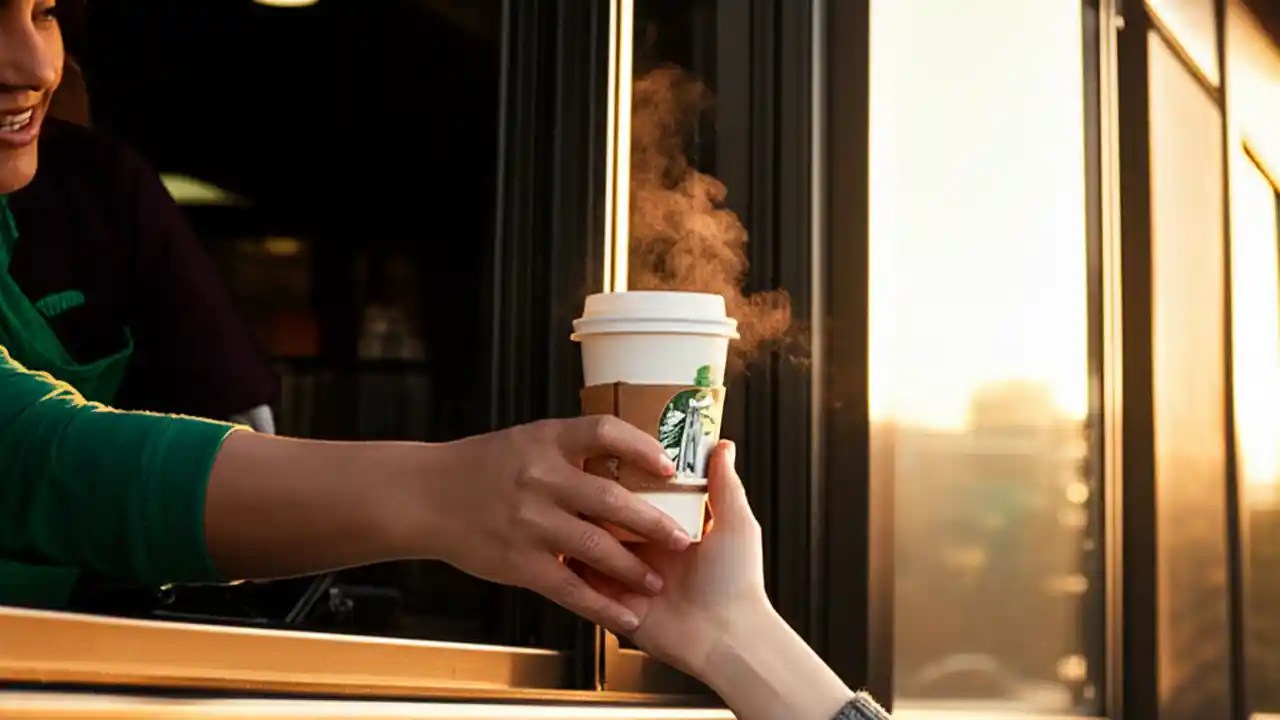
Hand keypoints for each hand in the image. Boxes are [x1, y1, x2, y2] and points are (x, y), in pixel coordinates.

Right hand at [415, 416, 693, 632]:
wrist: (427, 495)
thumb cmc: (483, 467)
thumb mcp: (529, 440)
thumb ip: (573, 449)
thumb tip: (630, 455)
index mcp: (548, 441)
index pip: (605, 432)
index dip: (642, 448)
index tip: (670, 467)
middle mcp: (541, 478)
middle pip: (610, 498)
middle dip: (652, 522)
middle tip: (682, 538)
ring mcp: (530, 521)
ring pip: (596, 546)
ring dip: (633, 567)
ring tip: (659, 580)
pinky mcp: (519, 561)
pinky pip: (569, 587)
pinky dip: (601, 605)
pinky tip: (625, 615)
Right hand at [577, 441, 770, 675]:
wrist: (726, 637)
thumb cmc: (736, 581)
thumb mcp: (736, 523)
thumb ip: (725, 483)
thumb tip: (721, 445)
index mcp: (671, 526)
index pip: (638, 493)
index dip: (624, 475)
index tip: (607, 454)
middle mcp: (645, 548)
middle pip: (607, 517)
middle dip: (593, 502)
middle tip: (579, 482)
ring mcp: (625, 574)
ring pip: (588, 545)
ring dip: (582, 532)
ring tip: (570, 515)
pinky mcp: (611, 601)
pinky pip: (580, 584)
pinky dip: (571, 570)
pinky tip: (564, 552)